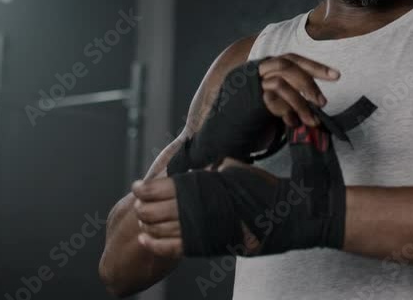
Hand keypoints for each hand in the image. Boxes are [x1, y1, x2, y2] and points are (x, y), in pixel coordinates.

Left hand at [133, 159, 271, 258]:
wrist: (276, 216)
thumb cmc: (256, 189)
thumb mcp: (232, 167)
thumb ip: (211, 168)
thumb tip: (201, 165)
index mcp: (195, 184)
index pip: (157, 188)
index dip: (143, 189)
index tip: (137, 187)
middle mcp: (190, 207)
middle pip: (151, 209)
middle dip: (142, 207)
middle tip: (140, 205)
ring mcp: (194, 228)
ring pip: (157, 228)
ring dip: (147, 224)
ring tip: (144, 220)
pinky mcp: (200, 245)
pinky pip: (169, 247)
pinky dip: (154, 244)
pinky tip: (145, 239)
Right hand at [258, 54, 339, 127]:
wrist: (237, 106)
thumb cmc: (268, 98)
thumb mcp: (285, 89)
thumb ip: (299, 90)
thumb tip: (320, 103)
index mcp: (276, 63)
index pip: (296, 59)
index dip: (316, 66)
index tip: (337, 76)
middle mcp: (266, 68)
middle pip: (287, 67)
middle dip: (307, 84)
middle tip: (322, 103)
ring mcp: (258, 82)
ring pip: (279, 84)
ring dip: (299, 103)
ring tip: (312, 120)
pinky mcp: (253, 98)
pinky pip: (271, 102)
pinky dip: (286, 112)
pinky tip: (293, 122)